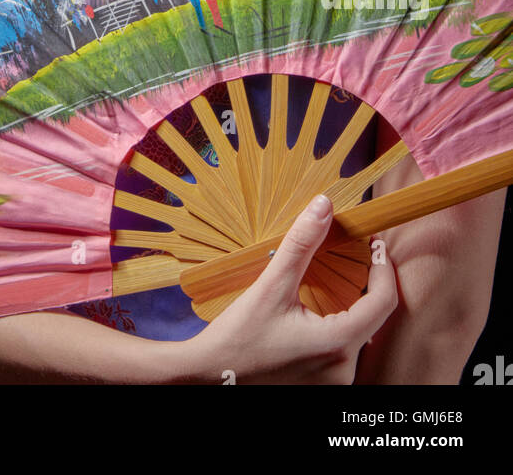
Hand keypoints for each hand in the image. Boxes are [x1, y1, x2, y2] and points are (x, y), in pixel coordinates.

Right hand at [180, 193, 398, 384]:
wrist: (209, 378)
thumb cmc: (237, 339)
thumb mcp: (270, 287)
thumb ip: (301, 244)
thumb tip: (324, 206)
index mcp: (337, 345)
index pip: (383, 301)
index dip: (384, 268)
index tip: (375, 243)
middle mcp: (343, 370)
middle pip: (373, 319)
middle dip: (368, 283)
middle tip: (358, 253)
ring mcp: (333, 383)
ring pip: (358, 335)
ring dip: (352, 305)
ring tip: (337, 277)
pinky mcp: (321, 386)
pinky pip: (342, 350)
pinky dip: (338, 324)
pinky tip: (318, 309)